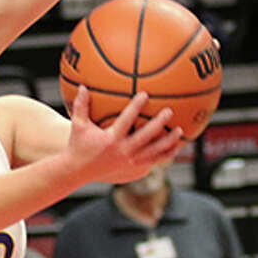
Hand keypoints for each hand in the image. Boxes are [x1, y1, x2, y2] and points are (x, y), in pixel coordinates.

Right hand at [68, 88, 183, 182]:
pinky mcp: (134, 170)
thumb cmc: (78, 144)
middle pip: (145, 137)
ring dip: (168, 141)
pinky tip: (176, 146)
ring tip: (179, 130)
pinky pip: (154, 161)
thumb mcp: (78, 125)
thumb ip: (81, 105)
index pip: (126, 121)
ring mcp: (130, 162)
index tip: (145, 94)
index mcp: (111, 139)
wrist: (78, 171)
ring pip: (154, 152)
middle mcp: (122, 152)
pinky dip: (165, 154)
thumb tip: (83, 86)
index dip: (136, 107)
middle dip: (158, 124)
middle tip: (169, 111)